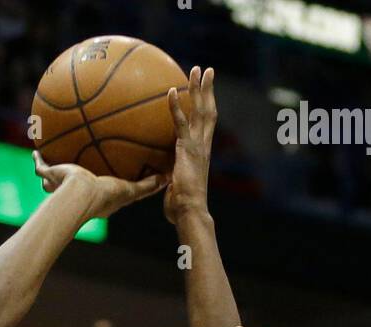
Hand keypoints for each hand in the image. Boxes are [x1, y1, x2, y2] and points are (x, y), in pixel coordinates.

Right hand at [33, 149, 165, 218]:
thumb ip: (146, 185)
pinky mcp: (50, 176)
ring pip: (53, 176)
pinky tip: (35, 149)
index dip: (98, 181)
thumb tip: (165, 178)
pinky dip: (37, 160)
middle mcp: (74, 190)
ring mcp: (60, 184)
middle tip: (74, 165)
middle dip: (71, 175)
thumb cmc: (103, 195)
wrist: (79, 195)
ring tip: (51, 154)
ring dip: (51, 170)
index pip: (95, 187)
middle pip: (72, 181)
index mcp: (92, 195)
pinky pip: (40, 166)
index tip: (102, 173)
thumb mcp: (129, 190)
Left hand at [164, 66, 215, 223]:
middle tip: (207, 71)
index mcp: (203, 152)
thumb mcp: (175, 188)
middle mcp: (204, 145)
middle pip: (209, 111)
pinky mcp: (186, 148)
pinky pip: (180, 122)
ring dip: (198, 89)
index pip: (208, 124)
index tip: (207, 91)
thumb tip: (162, 181)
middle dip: (208, 89)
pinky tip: (171, 90)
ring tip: (196, 70)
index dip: (208, 106)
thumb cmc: (181, 208)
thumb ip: (171, 179)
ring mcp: (197, 146)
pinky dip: (176, 106)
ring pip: (200, 110)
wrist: (189, 211)